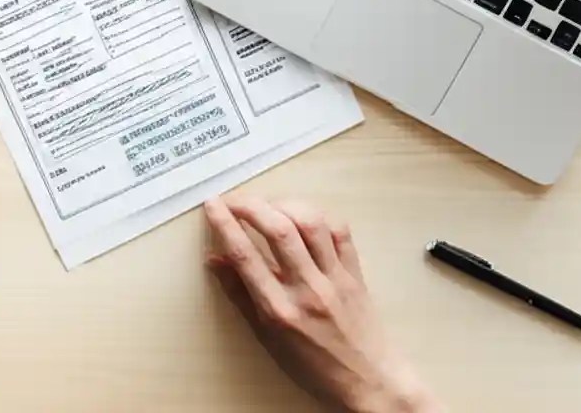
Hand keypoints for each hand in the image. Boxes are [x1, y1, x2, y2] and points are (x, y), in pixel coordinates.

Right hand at [203, 195, 442, 412]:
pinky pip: (339, 231)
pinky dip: (318, 214)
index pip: (246, 256)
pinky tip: (301, 214)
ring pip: (311, 223)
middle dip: (250, 205)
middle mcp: (308, 289)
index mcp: (280, 310)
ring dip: (283, 203)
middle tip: (233, 199)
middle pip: (278, 230)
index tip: (212, 205)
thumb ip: (240, 295)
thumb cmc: (315, 366)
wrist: (369, 380)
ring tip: (266, 204)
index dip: (225, 224)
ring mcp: (335, 278)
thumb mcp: (267, 338)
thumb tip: (216, 260)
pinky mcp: (355, 272)